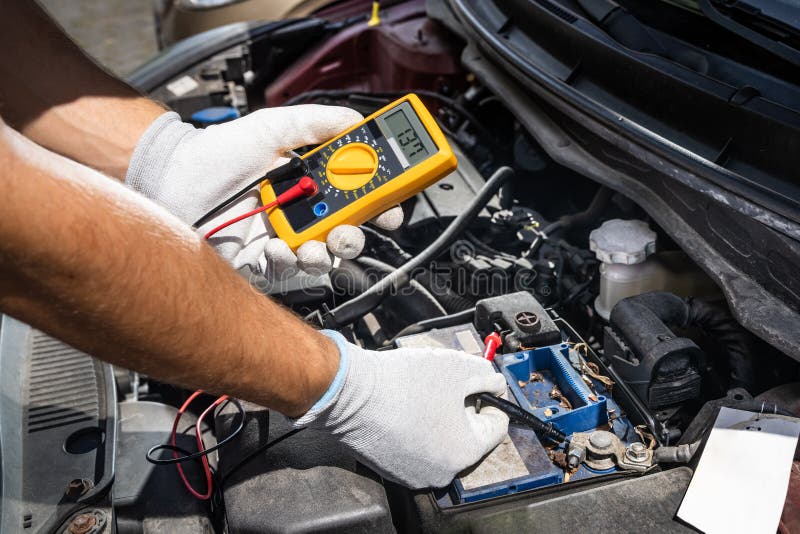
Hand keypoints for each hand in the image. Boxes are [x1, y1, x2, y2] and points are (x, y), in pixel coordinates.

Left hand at [125, 106, 402, 279]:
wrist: (171, 179)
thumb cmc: (215, 153)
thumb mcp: (271, 127)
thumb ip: (315, 123)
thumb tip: (354, 120)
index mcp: (310, 183)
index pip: (356, 197)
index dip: (379, 204)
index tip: (390, 205)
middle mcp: (301, 213)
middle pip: (347, 232)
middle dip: (357, 235)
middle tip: (350, 229)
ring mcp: (283, 239)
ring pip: (323, 257)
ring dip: (327, 253)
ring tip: (314, 243)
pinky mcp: (261, 262)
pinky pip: (288, 270)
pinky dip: (288, 260)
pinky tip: (275, 245)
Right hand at [293, 331, 509, 488]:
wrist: (349, 393)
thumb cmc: (403, 382)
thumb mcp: (459, 367)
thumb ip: (488, 375)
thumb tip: (495, 383)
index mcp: (466, 451)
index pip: (498, 424)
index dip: (489, 397)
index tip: (476, 383)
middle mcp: (444, 472)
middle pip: (468, 435)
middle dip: (462, 409)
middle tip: (444, 385)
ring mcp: (416, 474)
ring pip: (442, 441)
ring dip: (438, 418)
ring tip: (420, 395)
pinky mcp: (393, 470)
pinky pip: (417, 448)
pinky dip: (415, 429)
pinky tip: (403, 408)